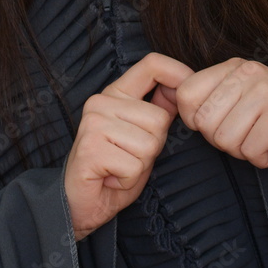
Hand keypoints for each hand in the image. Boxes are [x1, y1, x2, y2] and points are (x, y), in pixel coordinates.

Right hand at [64, 52, 193, 240]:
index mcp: (116, 93)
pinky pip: (134, 166)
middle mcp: (102, 101)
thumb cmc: (113, 169)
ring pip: (149, 145)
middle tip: (128, 156)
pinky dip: (128, 180)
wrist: (77, 202)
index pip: (151, 64)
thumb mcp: (142, 135)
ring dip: (140, 166)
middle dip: (153, 146)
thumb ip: (158, 110)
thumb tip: (183, 86)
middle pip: (159, 118)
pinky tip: (111, 178)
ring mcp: (94, 124)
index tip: (190, 87)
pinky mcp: (91, 149)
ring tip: (118, 167)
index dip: (177, 72)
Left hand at [169, 57, 267, 168]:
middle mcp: (247, 73)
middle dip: (221, 140)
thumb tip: (177, 109)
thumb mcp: (240, 96)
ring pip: (226, 139)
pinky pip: (251, 150)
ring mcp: (266, 92)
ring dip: (243, 151)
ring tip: (260, 141)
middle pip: (205, 122)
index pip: (186, 93)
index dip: (194, 120)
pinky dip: (262, 159)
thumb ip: (212, 98)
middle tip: (244, 137)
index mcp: (231, 67)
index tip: (216, 125)